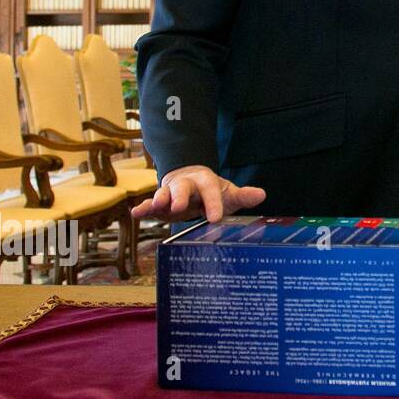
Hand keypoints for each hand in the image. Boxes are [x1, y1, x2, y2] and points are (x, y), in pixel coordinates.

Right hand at [131, 164, 265, 222]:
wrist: (191, 180)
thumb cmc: (213, 191)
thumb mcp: (229, 193)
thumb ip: (243, 195)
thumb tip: (262, 195)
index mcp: (206, 182)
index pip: (211, 191)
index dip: (213, 204)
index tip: (215, 218)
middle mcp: (187, 185)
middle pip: (183, 188)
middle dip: (180, 196)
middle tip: (179, 207)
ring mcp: (171, 193)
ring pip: (164, 194)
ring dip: (160, 200)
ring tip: (156, 206)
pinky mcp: (160, 204)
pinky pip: (150, 205)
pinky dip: (144, 208)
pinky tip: (136, 213)